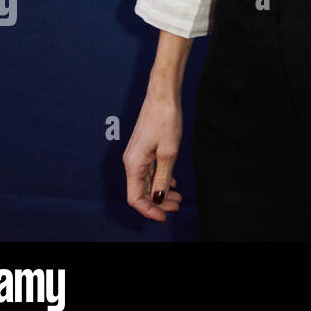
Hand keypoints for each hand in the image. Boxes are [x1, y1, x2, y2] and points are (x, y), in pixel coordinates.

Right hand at [123, 88, 183, 221]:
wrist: (162, 93)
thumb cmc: (165, 119)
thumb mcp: (169, 152)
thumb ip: (163, 177)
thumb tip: (158, 199)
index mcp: (134, 164)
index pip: (136, 198)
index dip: (149, 210)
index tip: (165, 217)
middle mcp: (131, 162)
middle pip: (141, 191)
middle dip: (158, 202)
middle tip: (178, 206)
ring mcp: (137, 155)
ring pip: (146, 181)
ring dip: (160, 191)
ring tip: (178, 197)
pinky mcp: (144, 148)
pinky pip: (149, 171)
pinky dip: (160, 179)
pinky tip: (172, 183)